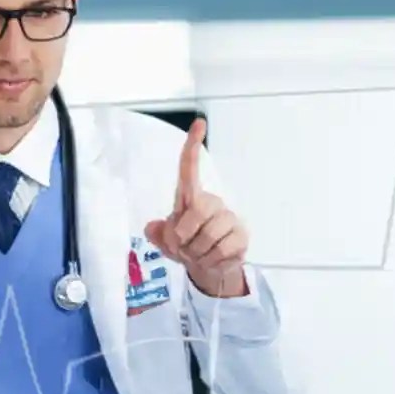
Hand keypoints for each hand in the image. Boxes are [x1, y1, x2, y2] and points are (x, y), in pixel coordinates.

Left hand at [144, 118, 248, 297]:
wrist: (210, 270)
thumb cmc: (188, 248)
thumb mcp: (166, 242)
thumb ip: (157, 234)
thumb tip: (153, 227)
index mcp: (191, 198)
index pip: (190, 169)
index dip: (193, 146)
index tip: (199, 123)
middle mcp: (212, 203)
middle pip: (198, 211)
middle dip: (183, 236)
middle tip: (183, 248)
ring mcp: (228, 218)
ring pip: (208, 235)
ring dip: (196, 253)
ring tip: (199, 255)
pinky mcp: (241, 235)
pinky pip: (222, 249)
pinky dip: (210, 260)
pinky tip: (213, 259)